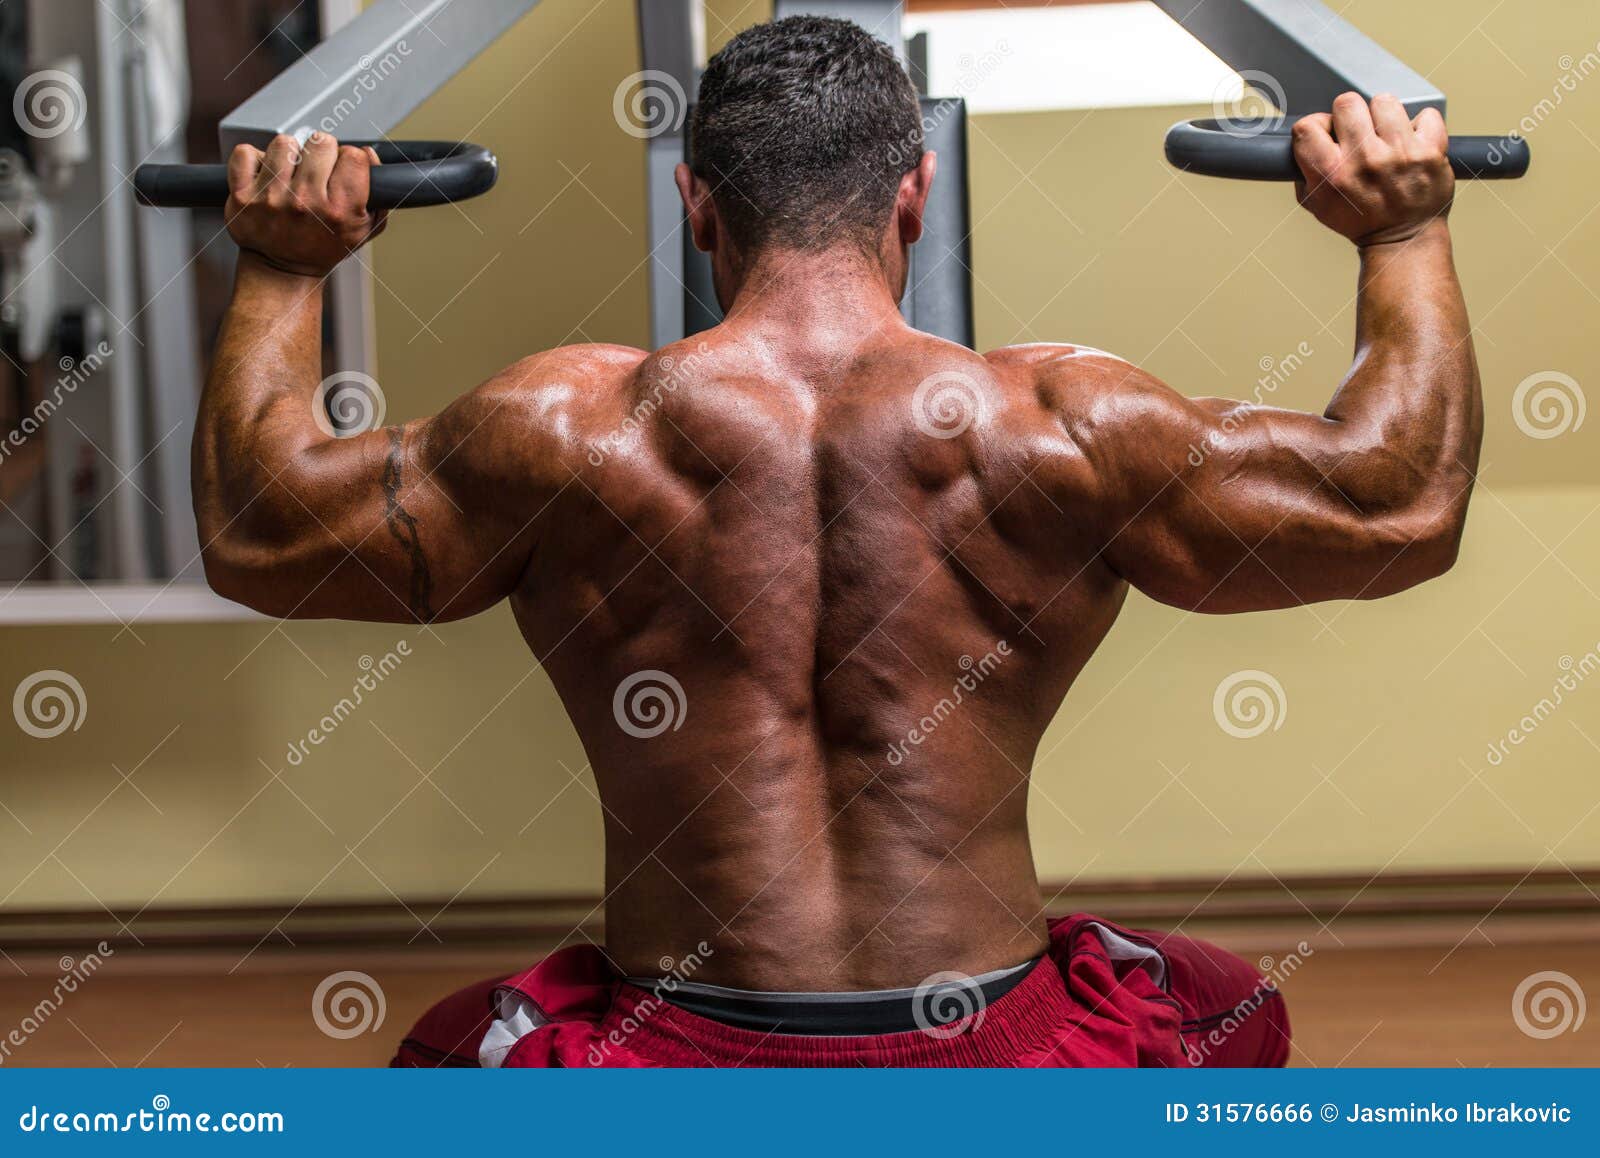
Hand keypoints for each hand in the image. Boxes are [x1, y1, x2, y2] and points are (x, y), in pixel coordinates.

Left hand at [225, 132, 387, 277]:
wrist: (283, 271)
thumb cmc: (323, 247)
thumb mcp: (364, 231)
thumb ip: (379, 196)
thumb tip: (369, 154)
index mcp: (340, 212)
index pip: (353, 155)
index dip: (349, 160)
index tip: (342, 172)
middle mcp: (306, 203)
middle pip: (321, 142)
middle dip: (321, 154)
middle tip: (315, 174)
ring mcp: (271, 199)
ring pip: (285, 143)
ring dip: (288, 155)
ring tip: (290, 176)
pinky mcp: (243, 197)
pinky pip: (245, 153)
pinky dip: (253, 160)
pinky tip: (263, 177)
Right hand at [1291, 93, 1452, 246]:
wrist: (1402, 239)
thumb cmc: (1360, 220)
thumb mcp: (1317, 205)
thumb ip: (1306, 171)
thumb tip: (1305, 138)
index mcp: (1331, 174)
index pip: (1308, 126)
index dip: (1317, 127)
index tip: (1328, 136)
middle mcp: (1364, 161)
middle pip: (1346, 103)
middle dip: (1351, 116)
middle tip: (1359, 134)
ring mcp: (1399, 153)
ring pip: (1384, 102)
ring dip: (1384, 117)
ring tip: (1387, 137)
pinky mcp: (1430, 150)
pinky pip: (1426, 114)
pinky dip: (1421, 126)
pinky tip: (1413, 143)